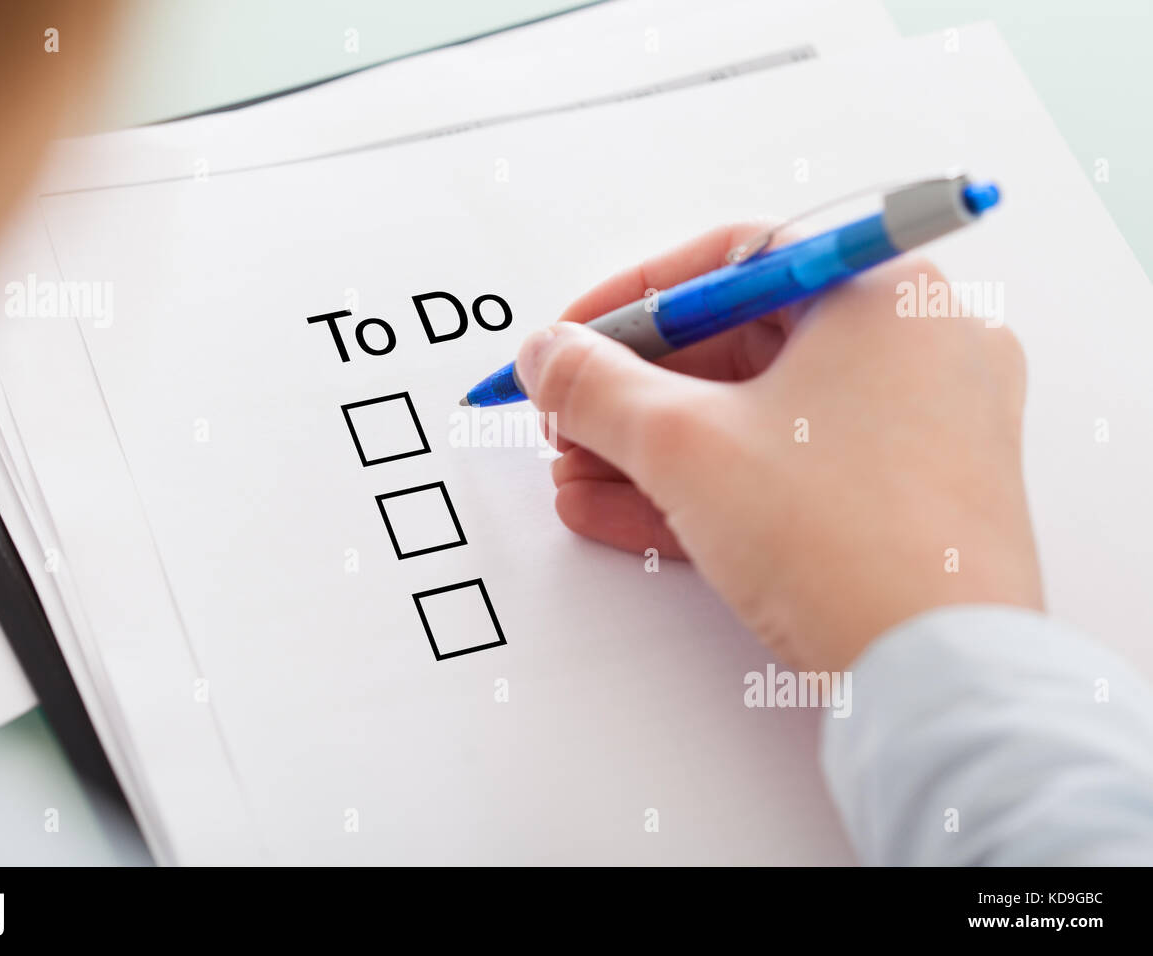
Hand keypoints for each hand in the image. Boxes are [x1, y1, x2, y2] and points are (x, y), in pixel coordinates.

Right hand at [518, 222, 1043, 669]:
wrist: (940, 682)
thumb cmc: (842, 540)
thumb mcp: (685, 447)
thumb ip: (597, 388)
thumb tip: (548, 356)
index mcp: (885, 295)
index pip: (730, 264)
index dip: (627, 303)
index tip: (568, 342)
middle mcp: (916, 348)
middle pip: (739, 347)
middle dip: (632, 395)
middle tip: (566, 421)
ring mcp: (920, 429)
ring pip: (757, 418)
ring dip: (652, 449)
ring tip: (573, 479)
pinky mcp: (905, 500)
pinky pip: (789, 472)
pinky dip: (707, 488)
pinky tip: (618, 513)